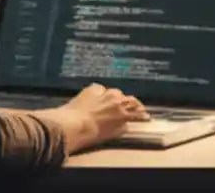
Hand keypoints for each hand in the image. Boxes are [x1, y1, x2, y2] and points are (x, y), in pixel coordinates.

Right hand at [30, 83, 148, 153]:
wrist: (76, 125)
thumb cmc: (68, 117)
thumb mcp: (70, 104)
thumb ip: (77, 103)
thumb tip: (73, 107)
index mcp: (94, 89)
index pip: (104, 90)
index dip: (107, 97)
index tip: (107, 101)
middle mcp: (108, 95)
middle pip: (119, 95)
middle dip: (123, 100)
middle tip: (126, 104)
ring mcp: (117, 108)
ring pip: (131, 104)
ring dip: (136, 107)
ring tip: (142, 110)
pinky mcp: (123, 120)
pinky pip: (135, 117)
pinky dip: (140, 117)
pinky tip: (146, 119)